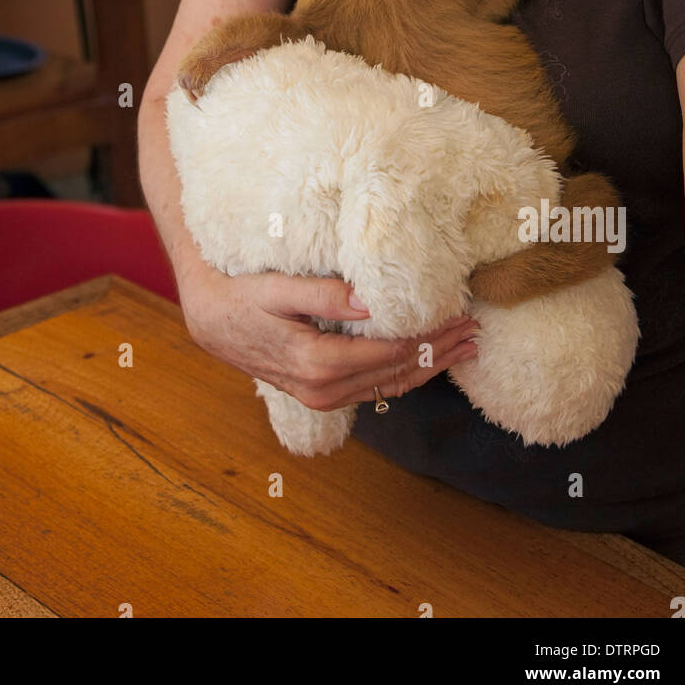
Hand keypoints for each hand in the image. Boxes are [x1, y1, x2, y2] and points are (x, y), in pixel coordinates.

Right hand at [178, 263, 479, 410]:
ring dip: (429, 367)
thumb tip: (371, 302)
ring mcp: (323, 397)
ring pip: (390, 386)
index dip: (429, 336)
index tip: (459, 315)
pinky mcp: (321, 394)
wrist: (210, 318)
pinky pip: (375, 388)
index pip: (391, 352)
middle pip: (397, 372)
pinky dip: (406, 373)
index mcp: (317, 364)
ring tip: (463, 347)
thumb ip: (324, 296)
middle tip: (475, 329)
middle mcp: (324, 390)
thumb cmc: (240, 293)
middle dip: (439, 352)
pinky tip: (426, 360)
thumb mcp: (277, 288)